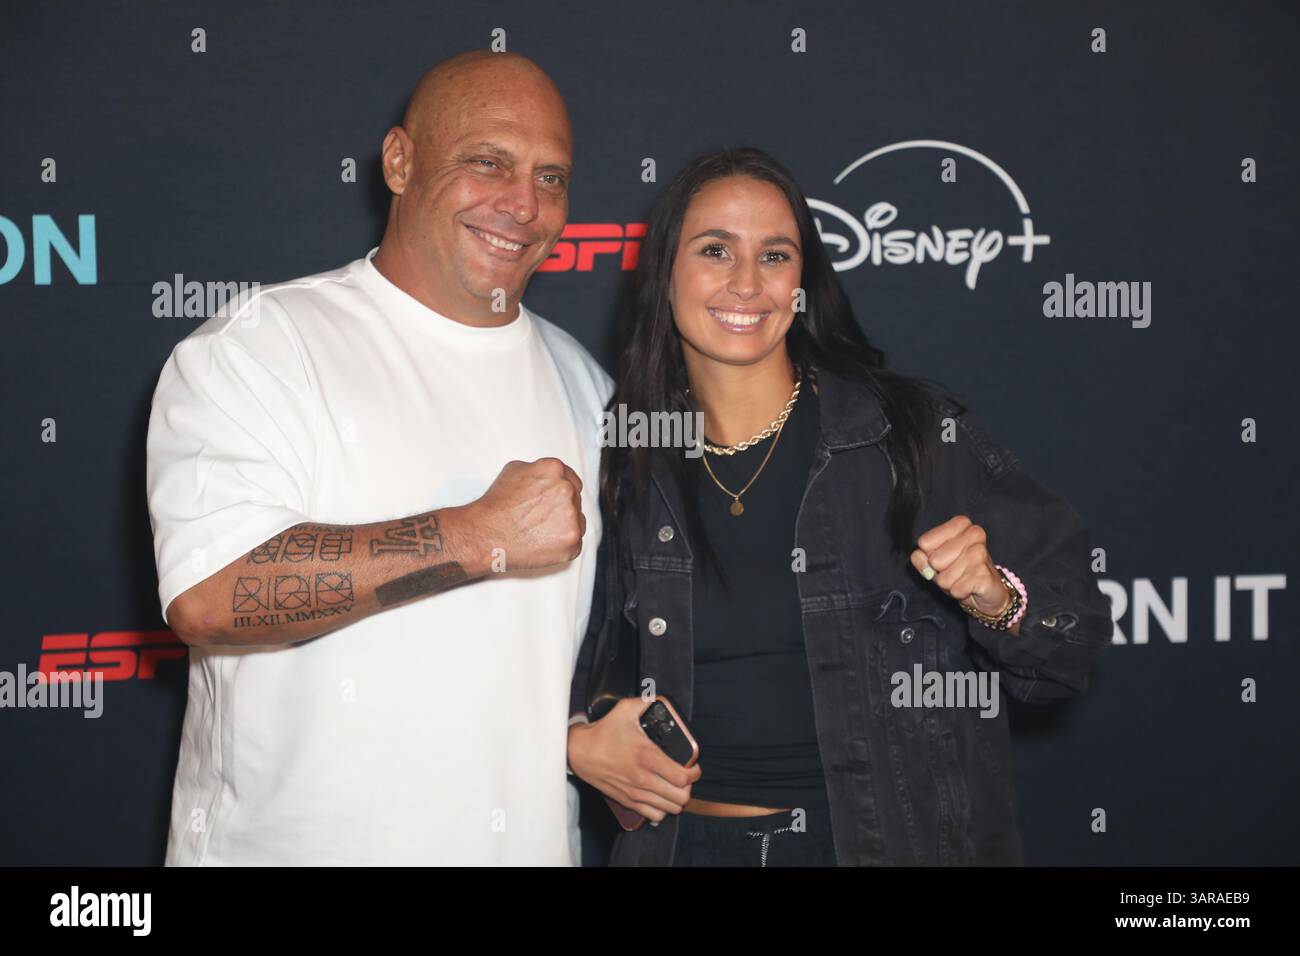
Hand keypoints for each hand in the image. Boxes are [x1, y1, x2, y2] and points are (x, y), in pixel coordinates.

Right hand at [467, 458, 585, 571]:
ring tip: (539, 532)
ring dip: (564, 527)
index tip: (552, 502)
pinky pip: (575, 543)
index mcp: (554, 470)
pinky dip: (562, 545)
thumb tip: (548, 477)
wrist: (485, 535)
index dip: (560, 493)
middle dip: (561, 509)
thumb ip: (539, 470)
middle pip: (575, 501)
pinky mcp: (571, 541)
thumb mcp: (514, 471)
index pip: (572, 481)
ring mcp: (571, 517)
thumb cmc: (496, 506)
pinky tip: (543, 543)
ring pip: (577, 522)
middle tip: (541, 519)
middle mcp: (566, 490)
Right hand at [567, 698, 700, 823]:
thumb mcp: (625, 709)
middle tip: (684, 776)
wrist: (580, 752)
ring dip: (677, 798)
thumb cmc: (603, 732)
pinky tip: (660, 797)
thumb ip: (646, 702)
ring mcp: (635, 793)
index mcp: (647, 757)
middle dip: (688, 787)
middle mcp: (643, 779)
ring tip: (674, 787)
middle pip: (681, 797)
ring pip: (670, 808)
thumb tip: (658, 698)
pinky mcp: (628, 802)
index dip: (694, 772)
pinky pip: (655, 816)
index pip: (683, 777)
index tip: (693, 766)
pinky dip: (662, 809)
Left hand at [910, 514, 1011, 616]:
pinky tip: (970, 587)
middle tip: (955, 571)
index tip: (944, 558)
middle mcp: (974, 533)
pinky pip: (956, 589)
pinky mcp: (984, 573)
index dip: (929, 557)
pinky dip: (959, 592)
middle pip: (934, 560)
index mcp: (960, 524)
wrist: (988, 589)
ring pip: (944, 578)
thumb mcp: (937, 563)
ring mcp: (980, 553)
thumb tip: (917, 555)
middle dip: (940, 573)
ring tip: (963, 579)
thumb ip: (922, 558)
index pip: (925, 542)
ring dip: (950, 584)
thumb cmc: (960, 572)